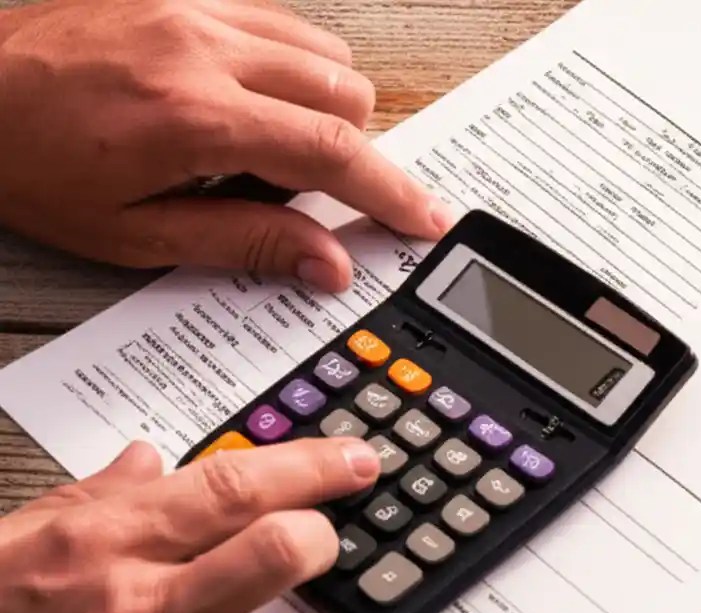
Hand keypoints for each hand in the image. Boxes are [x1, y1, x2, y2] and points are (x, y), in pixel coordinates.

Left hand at [0, 0, 452, 291]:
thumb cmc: (25, 162)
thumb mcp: (130, 233)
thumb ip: (243, 243)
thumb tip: (327, 262)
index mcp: (191, 116)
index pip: (329, 151)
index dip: (390, 191)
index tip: (424, 217)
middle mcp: (202, 47)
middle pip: (343, 89)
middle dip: (351, 148)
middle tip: (312, 190)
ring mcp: (193, 8)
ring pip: (321, 47)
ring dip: (325, 101)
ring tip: (274, 143)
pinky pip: (278, 18)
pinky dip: (289, 63)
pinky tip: (252, 97)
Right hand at [0, 437, 379, 612]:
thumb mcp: (15, 536)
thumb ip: (95, 495)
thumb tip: (148, 460)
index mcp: (101, 539)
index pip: (235, 486)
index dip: (311, 468)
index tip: (354, 460)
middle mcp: (133, 605)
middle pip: (276, 550)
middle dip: (320, 535)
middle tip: (319, 532)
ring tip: (276, 609)